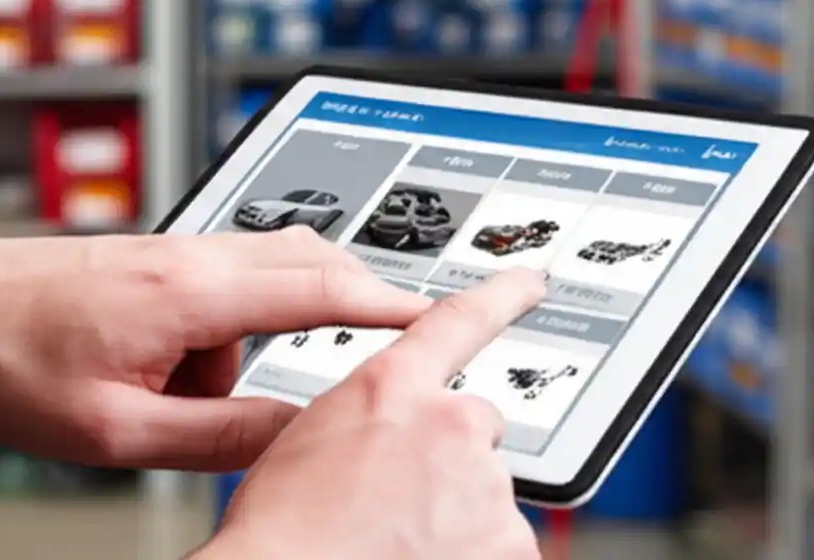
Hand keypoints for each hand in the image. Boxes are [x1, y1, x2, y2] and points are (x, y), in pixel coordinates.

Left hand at [0, 223, 431, 470]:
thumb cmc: (12, 361)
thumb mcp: (117, 429)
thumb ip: (218, 434)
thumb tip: (292, 433)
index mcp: (189, 291)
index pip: (319, 287)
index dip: (388, 302)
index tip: (440, 311)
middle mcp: (192, 255)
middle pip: (313, 260)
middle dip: (355, 299)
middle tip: (375, 340)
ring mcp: (177, 249)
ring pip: (270, 274)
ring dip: (268, 330)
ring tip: (188, 395)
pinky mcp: (162, 257)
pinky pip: (230, 283)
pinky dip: (232, 326)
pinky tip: (173, 375)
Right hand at [195, 269, 546, 559]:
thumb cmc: (282, 533)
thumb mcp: (309, 441)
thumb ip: (370, 419)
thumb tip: (392, 437)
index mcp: (392, 389)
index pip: (459, 323)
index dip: (502, 296)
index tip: (530, 281)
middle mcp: (450, 424)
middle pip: (474, 429)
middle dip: (448, 460)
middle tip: (399, 500)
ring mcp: (485, 485)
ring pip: (486, 491)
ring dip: (458, 513)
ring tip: (397, 541)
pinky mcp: (510, 542)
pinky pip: (502, 542)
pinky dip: (474, 553)